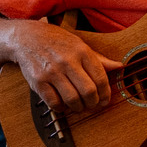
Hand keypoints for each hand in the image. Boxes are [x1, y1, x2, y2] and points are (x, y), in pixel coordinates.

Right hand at [0, 20, 119, 113]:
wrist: (27, 38)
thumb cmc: (57, 42)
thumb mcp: (80, 44)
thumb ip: (99, 59)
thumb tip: (120, 66)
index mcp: (82, 52)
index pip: (101, 78)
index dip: (106, 94)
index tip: (105, 100)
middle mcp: (68, 61)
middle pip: (88, 92)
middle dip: (93, 103)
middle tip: (92, 105)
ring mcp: (52, 72)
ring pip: (72, 99)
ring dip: (78, 108)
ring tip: (79, 106)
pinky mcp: (38, 81)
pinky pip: (54, 102)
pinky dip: (61, 108)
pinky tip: (63, 105)